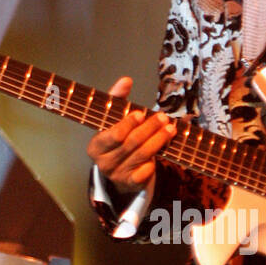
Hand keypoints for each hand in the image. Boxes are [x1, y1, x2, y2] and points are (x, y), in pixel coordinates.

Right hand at [87, 76, 175, 193]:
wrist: (118, 169)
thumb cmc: (116, 139)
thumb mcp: (113, 119)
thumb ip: (117, 99)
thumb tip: (126, 80)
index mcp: (95, 146)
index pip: (114, 135)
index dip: (128, 124)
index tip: (141, 113)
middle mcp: (103, 162)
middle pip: (130, 144)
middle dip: (149, 129)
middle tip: (163, 117)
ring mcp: (117, 175)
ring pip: (141, 155)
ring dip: (158, 140)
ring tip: (170, 128)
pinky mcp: (130, 184)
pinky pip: (144, 172)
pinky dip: (154, 162)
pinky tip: (163, 150)